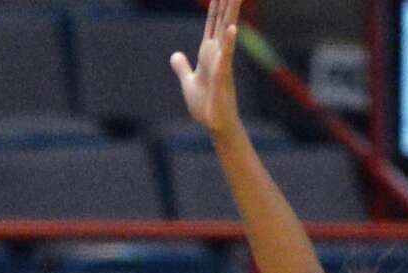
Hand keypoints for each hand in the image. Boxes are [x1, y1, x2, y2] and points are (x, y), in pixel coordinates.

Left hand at [170, 0, 242, 139]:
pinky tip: (232, 29)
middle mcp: (217, 53)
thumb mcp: (188, 82)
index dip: (215, 5)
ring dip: (231, 14)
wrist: (215, 125)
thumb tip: (175, 55)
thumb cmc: (205, 105)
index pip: (212, 22)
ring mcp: (222, 63)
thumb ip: (182, 67)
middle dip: (226, 2)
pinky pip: (226, 57)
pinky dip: (229, 43)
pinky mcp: (222, 77)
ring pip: (226, 32)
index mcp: (208, 53)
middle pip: (222, 21)